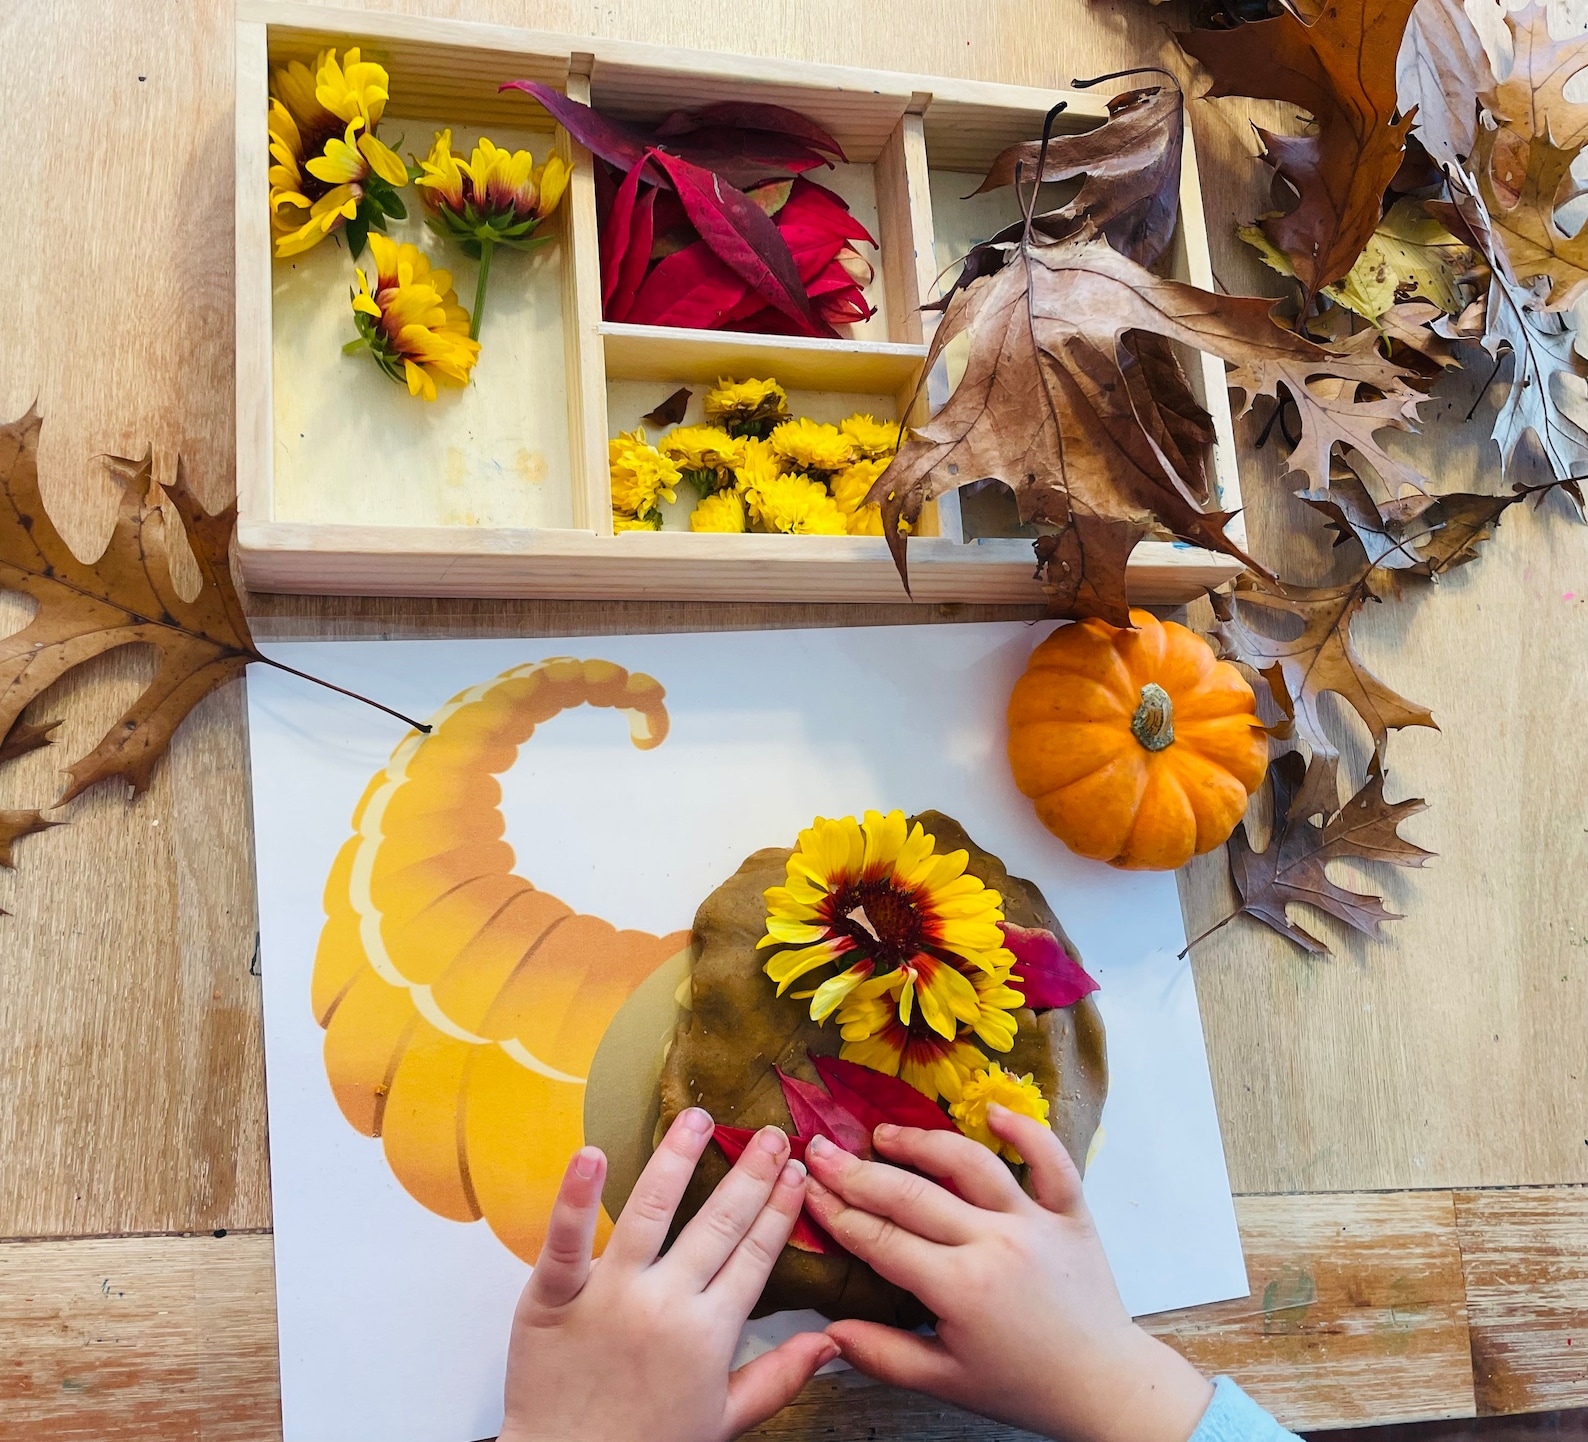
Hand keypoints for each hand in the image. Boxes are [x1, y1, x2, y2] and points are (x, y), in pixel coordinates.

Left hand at [500, 1109, 836, 1441]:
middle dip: (750, 1174)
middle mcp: (666, 1305)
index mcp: (709, 1333)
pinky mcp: (554, 1297)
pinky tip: (592, 1153)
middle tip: (769, 1133)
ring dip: (678, 1159)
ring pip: (649, 1212)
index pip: (755, 1255)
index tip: (797, 1170)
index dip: (780, 1209)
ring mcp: (609, 1297)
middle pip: (717, 1224)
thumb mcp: (725, 1421)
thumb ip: (779, 1377)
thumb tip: (831, 1341)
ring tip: (698, 1118)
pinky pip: (565, 1240)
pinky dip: (576, 1196)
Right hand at [802, 1107, 1212, 1441]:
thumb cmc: (1020, 1385)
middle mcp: (994, 1244)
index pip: (882, 1239)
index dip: (837, 1212)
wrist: (1103, 1385)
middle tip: (821, 1149)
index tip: (806, 1188)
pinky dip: (1025, 1130)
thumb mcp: (945, 1382)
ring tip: (884, 1132)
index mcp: (959, 1289)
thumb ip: (882, 1354)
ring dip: (923, 1142)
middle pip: (913, 1195)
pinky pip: (1051, 1160)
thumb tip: (829, 1330)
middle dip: (858, 1172)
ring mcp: (1034, 1222)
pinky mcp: (1071, 1212)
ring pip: (971, 1163)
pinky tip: (991, 1110)